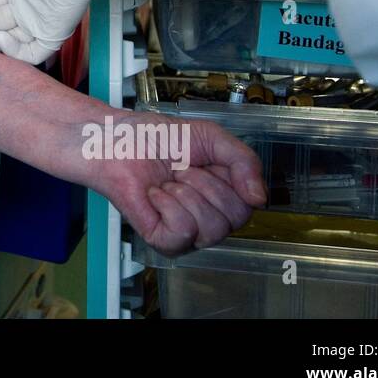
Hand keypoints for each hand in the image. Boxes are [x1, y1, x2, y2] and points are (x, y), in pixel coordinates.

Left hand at [99, 112, 266, 255]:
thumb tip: (260, 198)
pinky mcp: (163, 240)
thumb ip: (244, 160)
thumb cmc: (157, 138)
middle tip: (181, 169)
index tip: (205, 160)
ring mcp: (187, 233)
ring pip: (212, 228)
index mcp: (224, 196)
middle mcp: (209, 219)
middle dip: (206, 183)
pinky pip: (183, 231)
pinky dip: (168, 205)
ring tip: (167, 181)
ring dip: (186, 193)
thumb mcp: (211, 137)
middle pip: (235, 217)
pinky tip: (155, 194)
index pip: (251, 203)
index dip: (232, 177)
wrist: (117, 140)